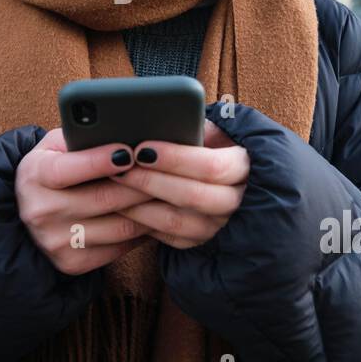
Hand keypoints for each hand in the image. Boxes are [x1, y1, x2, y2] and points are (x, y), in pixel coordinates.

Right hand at [14, 128, 158, 275]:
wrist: (28, 211)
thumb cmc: (53, 168)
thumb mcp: (55, 146)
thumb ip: (81, 138)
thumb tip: (124, 134)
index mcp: (35, 176)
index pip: (70, 169)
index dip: (102, 160)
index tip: (131, 151)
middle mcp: (40, 211)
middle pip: (104, 198)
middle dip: (142, 183)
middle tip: (168, 172)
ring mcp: (56, 241)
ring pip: (120, 226)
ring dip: (150, 210)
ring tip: (170, 193)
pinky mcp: (72, 263)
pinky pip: (120, 247)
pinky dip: (143, 232)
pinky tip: (156, 216)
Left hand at [113, 119, 248, 248]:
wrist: (234, 178)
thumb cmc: (216, 144)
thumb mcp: (215, 129)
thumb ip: (196, 125)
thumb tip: (163, 120)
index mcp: (245, 167)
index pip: (211, 167)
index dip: (175, 158)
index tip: (142, 149)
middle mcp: (237, 202)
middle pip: (192, 196)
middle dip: (151, 181)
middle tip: (121, 167)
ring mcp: (219, 226)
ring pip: (176, 222)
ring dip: (141, 205)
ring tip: (116, 186)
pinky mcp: (200, 241)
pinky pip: (168, 238)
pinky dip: (143, 223)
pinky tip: (121, 206)